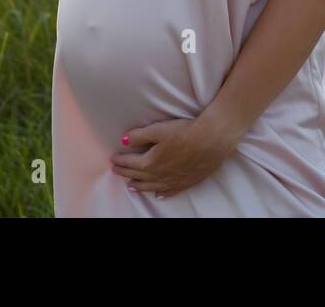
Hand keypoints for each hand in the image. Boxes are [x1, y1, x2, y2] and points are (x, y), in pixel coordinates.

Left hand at [109, 118, 237, 198]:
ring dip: (140, 186)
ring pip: (152, 186)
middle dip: (126, 172)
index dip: (121, 160)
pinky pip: (171, 191)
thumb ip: (139, 136)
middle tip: (116, 171)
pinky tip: (158, 195)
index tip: (113, 159)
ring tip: (131, 186)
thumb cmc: (185, 132)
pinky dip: (162, 194)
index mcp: (150, 162)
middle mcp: (160, 175)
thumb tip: (124, 141)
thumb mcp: (158, 129)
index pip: (131, 162)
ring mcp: (174, 180)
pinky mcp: (187, 181)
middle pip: (139, 175)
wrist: (211, 139)